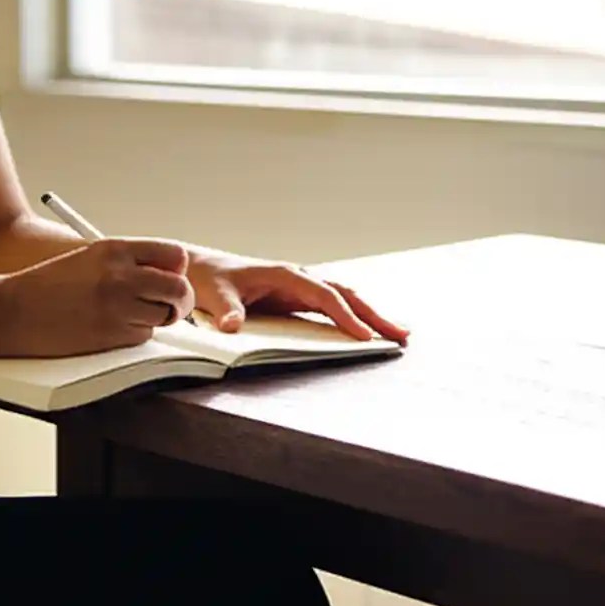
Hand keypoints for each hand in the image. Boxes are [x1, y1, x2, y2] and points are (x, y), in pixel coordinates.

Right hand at [0, 239, 194, 355]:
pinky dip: (135, 335)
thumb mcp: (91, 258)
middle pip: (179, 288)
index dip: (177, 270)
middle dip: (180, 300)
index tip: (170, 278)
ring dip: (155, 319)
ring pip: (164, 316)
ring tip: (131, 316)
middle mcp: (120, 275)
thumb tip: (168, 272)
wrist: (13, 310)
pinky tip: (112, 328)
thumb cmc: (48, 285)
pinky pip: (142, 336)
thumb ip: (128, 261)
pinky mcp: (110, 334)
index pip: (174, 254)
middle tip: (170, 307)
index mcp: (115, 250)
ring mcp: (116, 306)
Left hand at [187, 248, 408, 344]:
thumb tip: (232, 328)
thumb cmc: (212, 280)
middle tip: (401, 335)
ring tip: (397, 335)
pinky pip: (334, 306)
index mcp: (285, 274)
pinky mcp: (299, 297)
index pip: (324, 296)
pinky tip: (368, 331)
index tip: (365, 337)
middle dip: (374, 315)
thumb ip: (227, 311)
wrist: (204, 269)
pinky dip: (354, 317)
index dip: (346, 316)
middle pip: (346, 294)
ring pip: (345, 298)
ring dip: (371, 315)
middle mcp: (299, 277)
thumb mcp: (216, 295)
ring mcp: (302, 286)